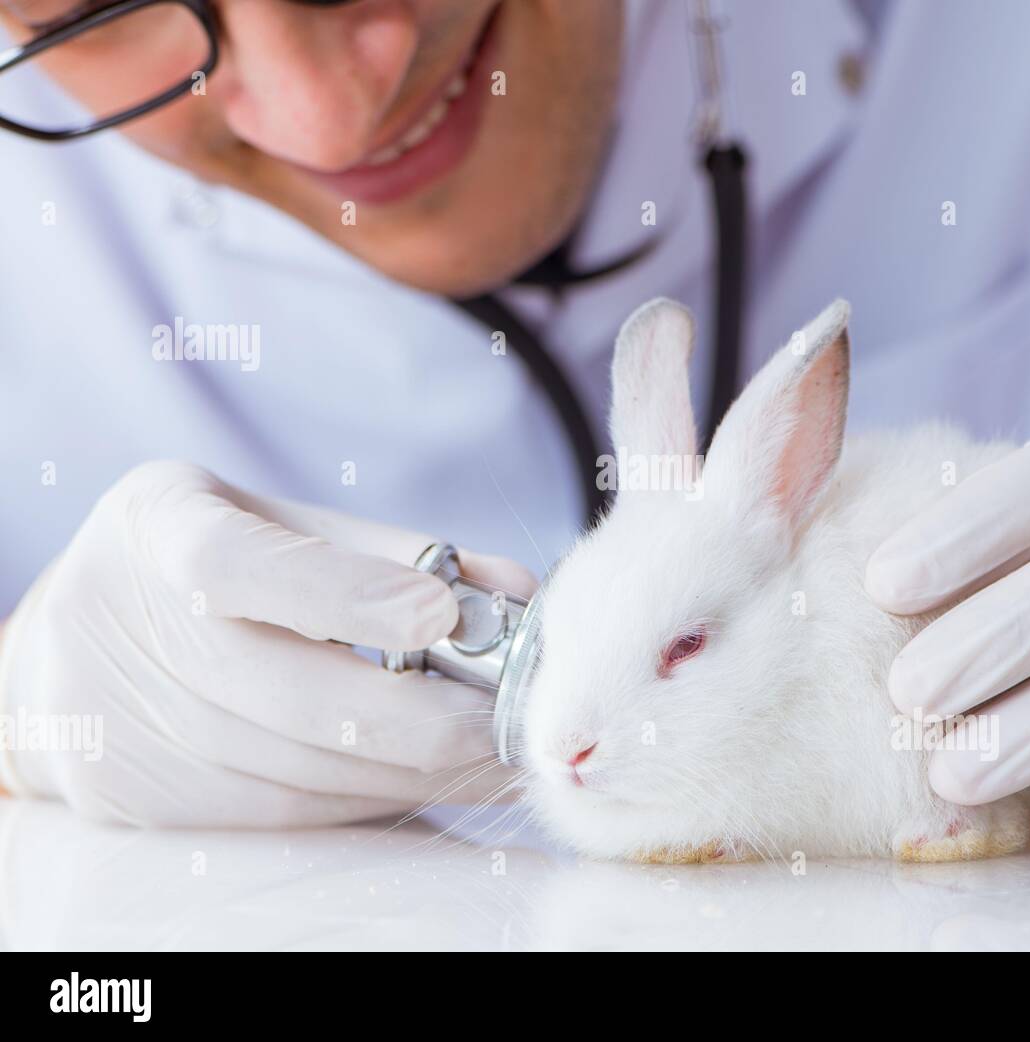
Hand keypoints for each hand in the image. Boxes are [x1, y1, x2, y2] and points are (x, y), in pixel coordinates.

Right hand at [0, 462, 536, 826]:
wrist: (84, 633)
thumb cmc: (216, 563)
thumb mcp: (290, 523)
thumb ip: (401, 554)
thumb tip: (519, 595)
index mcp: (159, 525)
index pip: (238, 565)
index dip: (344, 594)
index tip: (442, 613)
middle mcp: (115, 622)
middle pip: (285, 696)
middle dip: (423, 720)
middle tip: (513, 724)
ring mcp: (115, 722)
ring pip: (299, 771)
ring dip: (414, 771)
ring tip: (493, 757)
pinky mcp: (133, 795)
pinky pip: (283, 811)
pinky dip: (369, 797)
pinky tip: (427, 780)